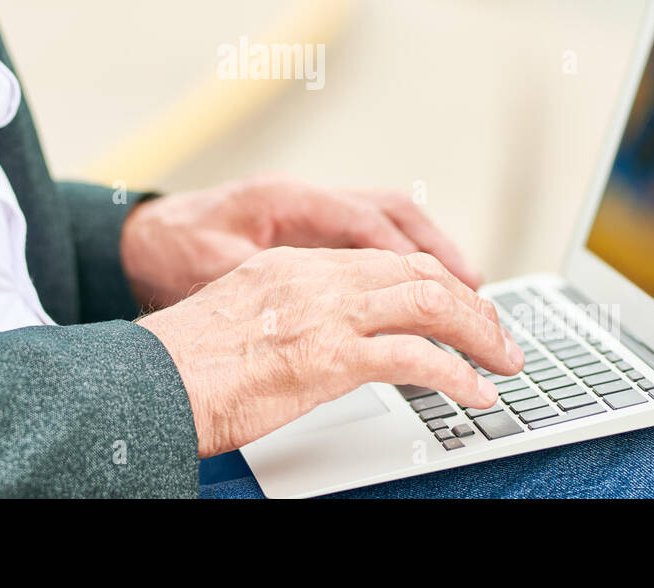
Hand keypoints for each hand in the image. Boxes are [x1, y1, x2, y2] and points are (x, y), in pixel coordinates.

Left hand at [120, 176, 477, 308]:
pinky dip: (403, 258)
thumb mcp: (207, 266)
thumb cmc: (170, 250)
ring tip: (468, 290)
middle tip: (476, 289)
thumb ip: (256, 276)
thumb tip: (303, 301)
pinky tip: (423, 290)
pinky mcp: (308, 230)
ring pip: (387, 218)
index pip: (363, 219)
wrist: (140, 238)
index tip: (447, 284)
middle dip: (437, 247)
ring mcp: (309, 211)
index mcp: (284, 200)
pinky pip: (370, 237)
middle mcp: (305, 199)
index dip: (409, 253)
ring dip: (428, 250)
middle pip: (390, 210)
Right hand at [138, 247, 523, 456]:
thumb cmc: (182, 364)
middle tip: (500, 338)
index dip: (435, 284)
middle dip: (472, 306)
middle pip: (418, 275)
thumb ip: (288, 315)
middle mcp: (316, 278)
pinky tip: (476, 393)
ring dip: (479, 335)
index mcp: (294, 265)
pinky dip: (458, 375)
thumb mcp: (241, 318)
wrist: (148, 381)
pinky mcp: (330, 356)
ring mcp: (326, 313)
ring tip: (504, 363)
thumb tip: (320, 341)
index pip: (385, 261)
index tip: (461, 307)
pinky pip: (416, 358)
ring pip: (430, 305)